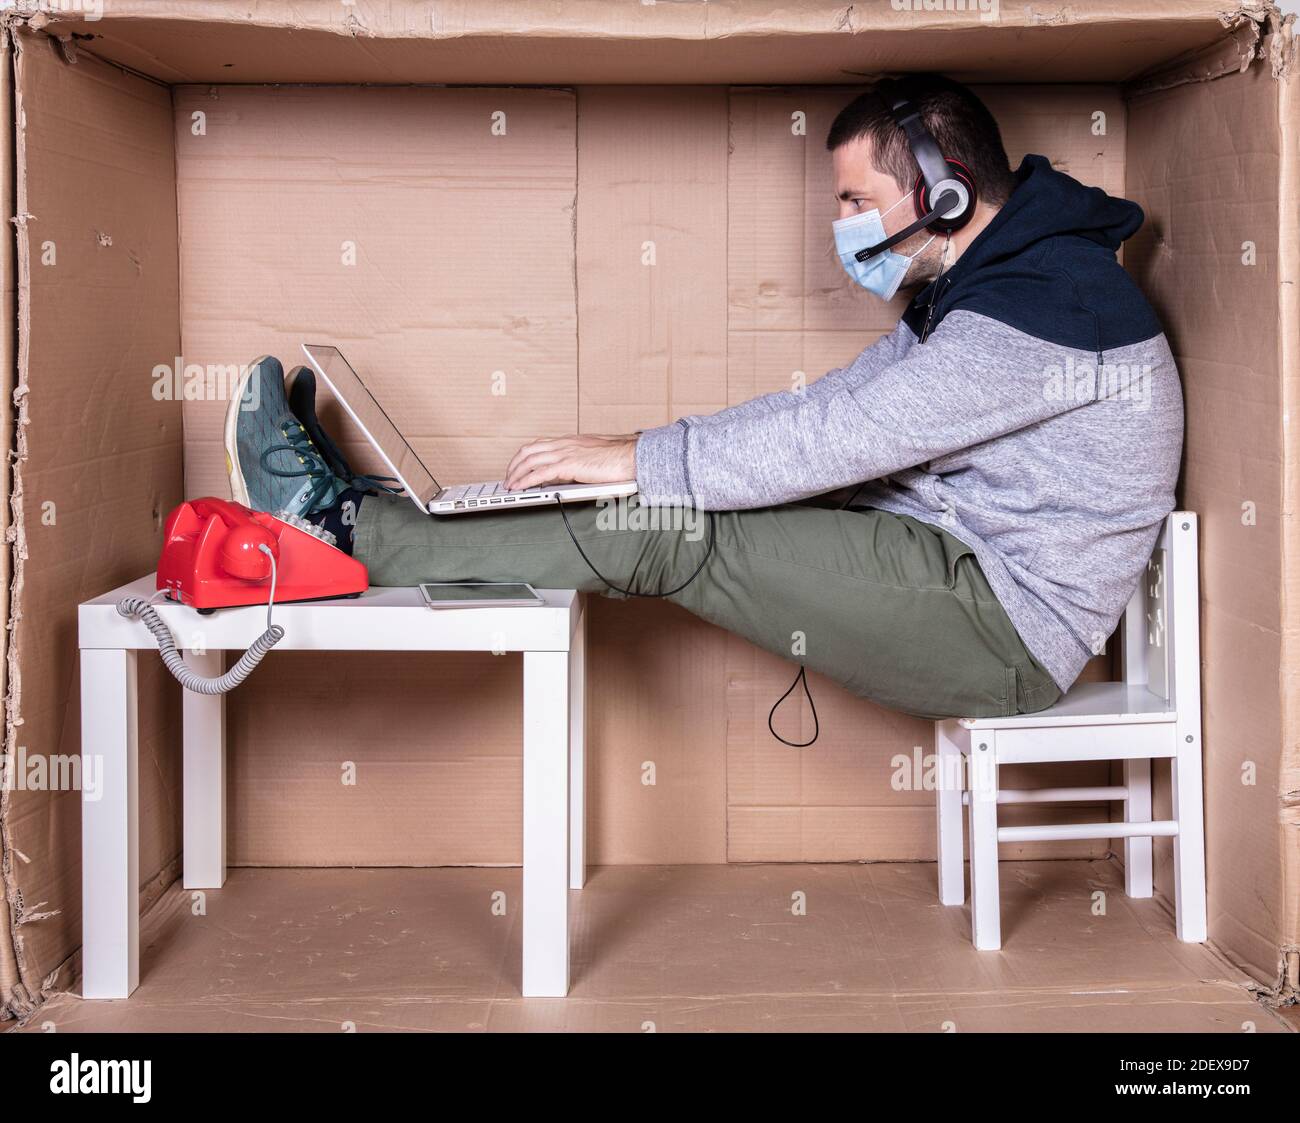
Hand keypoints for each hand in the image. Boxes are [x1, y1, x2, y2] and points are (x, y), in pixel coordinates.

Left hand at [504, 433, 637, 491]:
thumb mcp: (593, 456)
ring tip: (509, 486)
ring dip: (516, 474)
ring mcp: (565, 453)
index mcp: (569, 441)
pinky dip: (525, 481)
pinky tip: (519, 488)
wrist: (631, 456)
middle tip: (508, 478)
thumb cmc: (619, 458)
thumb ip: (578, 461)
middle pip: (528, 450)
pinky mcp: (568, 465)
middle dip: (514, 465)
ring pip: (529, 461)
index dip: (524, 456)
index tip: (517, 467)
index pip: (538, 445)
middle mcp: (564, 444)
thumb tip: (568, 473)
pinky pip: (540, 473)